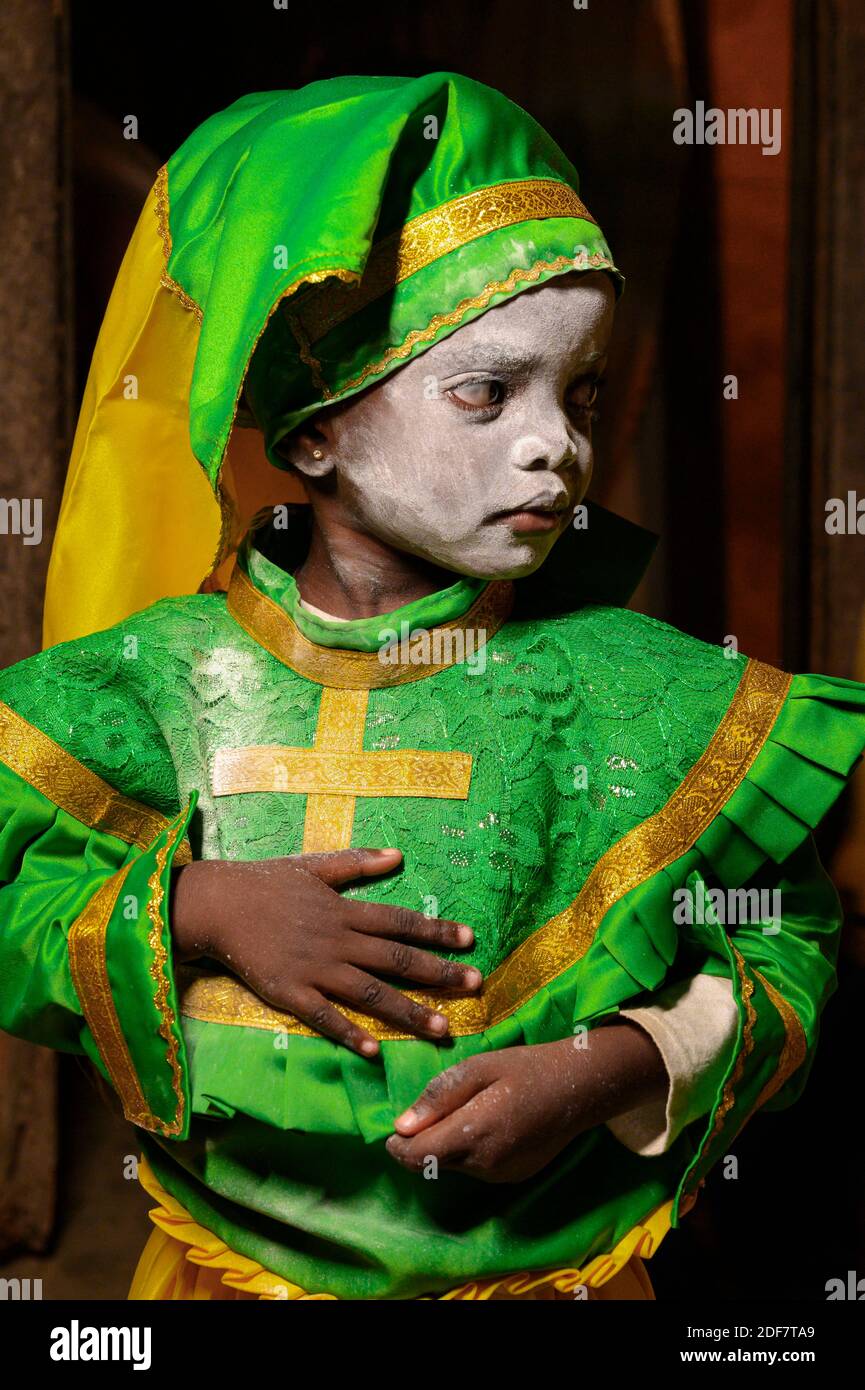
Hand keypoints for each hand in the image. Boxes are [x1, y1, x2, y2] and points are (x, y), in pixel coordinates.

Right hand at [170, 848, 481, 1056]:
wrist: (217, 905)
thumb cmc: (265, 883)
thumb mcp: (315, 865)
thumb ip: (357, 863)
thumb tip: (398, 854)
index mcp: (345, 910)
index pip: (401, 922)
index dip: (436, 932)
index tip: (469, 941)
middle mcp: (337, 940)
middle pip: (396, 960)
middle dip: (439, 974)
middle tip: (475, 985)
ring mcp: (314, 969)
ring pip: (370, 994)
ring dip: (409, 1012)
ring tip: (443, 1029)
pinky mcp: (289, 993)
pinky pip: (323, 1016)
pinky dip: (348, 1032)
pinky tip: (372, 1050)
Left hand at [385, 1024, 668, 1182]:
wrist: (579, 1088)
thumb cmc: (525, 1068)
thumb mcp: (478, 1067)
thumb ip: (438, 1096)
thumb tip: (401, 1127)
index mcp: (473, 1134)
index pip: (417, 1157)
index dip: (397, 1147)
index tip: (393, 1131)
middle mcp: (484, 1164)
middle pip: (433, 1164)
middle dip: (422, 1144)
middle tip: (431, 1112)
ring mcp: (500, 1175)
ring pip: (454, 1167)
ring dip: (446, 1147)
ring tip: (466, 1111)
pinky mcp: (513, 1178)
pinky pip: (476, 1170)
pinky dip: (468, 1152)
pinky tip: (486, 1124)